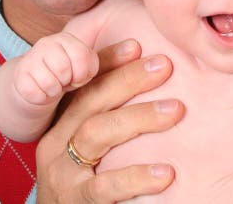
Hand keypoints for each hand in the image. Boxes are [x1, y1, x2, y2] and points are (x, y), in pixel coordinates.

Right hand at [15, 32, 98, 104]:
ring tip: (53, 86)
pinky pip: (35, 94)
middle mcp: (46, 43)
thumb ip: (89, 66)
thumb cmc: (67, 74)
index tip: (77, 76)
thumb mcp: (84, 67)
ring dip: (54, 91)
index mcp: (65, 39)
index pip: (81, 55)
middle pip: (63, 69)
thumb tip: (79, 75)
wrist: (39, 82)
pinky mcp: (19, 75)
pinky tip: (41, 91)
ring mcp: (30, 58)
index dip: (82, 73)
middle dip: (67, 82)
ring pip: (49, 83)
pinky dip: (42, 98)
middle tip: (63, 81)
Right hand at [36, 39, 184, 202]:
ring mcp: (63, 173)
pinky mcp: (76, 203)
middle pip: (90, 101)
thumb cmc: (81, 186)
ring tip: (176, 110)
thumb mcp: (86, 150)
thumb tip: (150, 81)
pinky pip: (104, 187)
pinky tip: (166, 172)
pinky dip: (136, 177)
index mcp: (61, 125)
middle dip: (128, 80)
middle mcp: (56, 144)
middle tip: (164, 66)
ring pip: (96, 134)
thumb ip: (107, 120)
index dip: (108, 62)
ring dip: (138, 118)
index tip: (137, 45)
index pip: (83, 85)